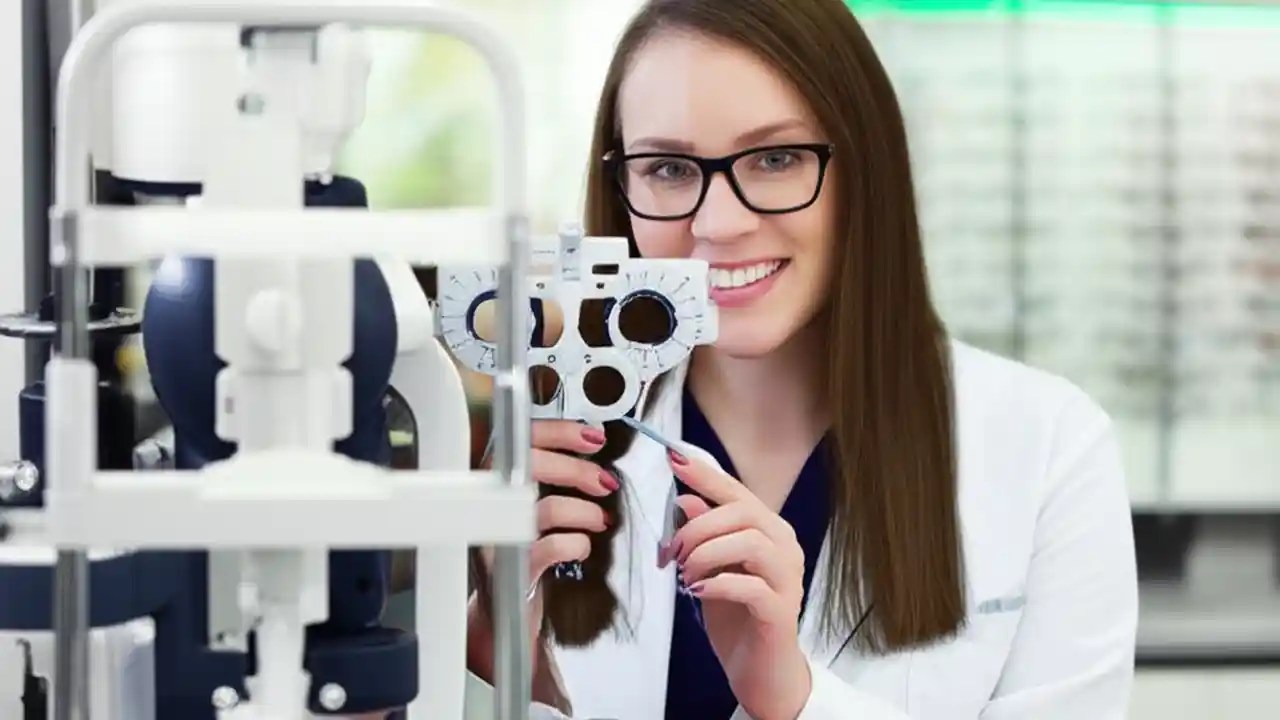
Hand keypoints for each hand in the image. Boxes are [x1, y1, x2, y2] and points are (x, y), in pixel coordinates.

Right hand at [467, 419, 617, 703]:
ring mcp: (497, 536)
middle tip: (605, 483)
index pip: (522, 439)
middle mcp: (489, 504)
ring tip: (600, 520)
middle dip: (577, 469)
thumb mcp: (533, 510)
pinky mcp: (509, 569)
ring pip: (544, 507)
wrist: (501, 617)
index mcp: (497, 482)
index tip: (595, 438)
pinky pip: (551, 546)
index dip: (560, 432)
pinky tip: (582, 548)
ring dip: (584, 512)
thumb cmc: (523, 555)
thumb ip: (553, 480)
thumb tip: (595, 453)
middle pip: (530, 465)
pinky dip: (577, 544)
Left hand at [667, 450, 811, 719]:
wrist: (759, 671)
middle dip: (698, 527)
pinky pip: (750, 585)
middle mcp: (784, 548)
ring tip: (685, 573)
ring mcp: (787, 578)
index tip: (673, 458)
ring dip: (707, 553)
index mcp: (767, 531)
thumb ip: (703, 534)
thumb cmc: (736, 617)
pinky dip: (717, 583)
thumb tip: (686, 499)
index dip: (706, 475)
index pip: (737, 492)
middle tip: (672, 551)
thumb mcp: (709, 569)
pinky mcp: (781, 611)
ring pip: (750, 542)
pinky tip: (697, 591)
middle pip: (743, 513)